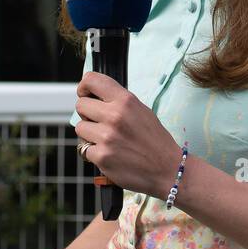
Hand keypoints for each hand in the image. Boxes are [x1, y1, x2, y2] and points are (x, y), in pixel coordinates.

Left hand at [74, 71, 181, 197]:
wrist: (167, 168)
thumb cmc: (154, 139)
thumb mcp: (141, 110)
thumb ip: (118, 101)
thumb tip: (94, 96)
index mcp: (125, 101)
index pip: (92, 80)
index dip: (84, 86)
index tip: (85, 93)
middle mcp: (115, 116)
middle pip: (81, 106)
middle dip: (88, 114)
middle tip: (100, 122)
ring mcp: (107, 137)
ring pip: (80, 128)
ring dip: (90, 134)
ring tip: (107, 140)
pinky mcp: (101, 157)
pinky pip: (84, 149)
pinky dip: (94, 153)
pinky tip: (110, 153)